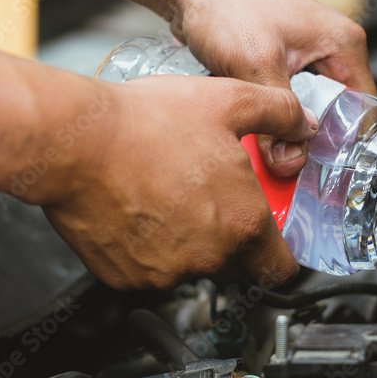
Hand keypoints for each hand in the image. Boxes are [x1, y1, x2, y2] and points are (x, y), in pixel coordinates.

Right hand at [38, 74, 318, 289]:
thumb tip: (302, 124)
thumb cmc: (145, 122)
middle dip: (228, 237)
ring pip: (189, 266)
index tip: (269, 236)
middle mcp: (208, 257)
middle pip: (234, 265)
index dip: (279, 252)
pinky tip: (136, 207)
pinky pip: (148, 269)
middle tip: (207, 196)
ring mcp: (165, 273)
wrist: (74, 141)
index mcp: (242, 222)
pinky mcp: (125, 278)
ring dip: (185, 240)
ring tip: (164, 192)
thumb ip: (278, 113)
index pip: (281, 269)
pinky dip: (146, 247)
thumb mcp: (228, 100)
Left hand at [167, 0, 376, 178]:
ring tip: (261, 143)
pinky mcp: (277, 62)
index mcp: (343, 45)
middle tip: (281, 161)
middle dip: (306, 140)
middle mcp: (329, 50)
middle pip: (332, 115)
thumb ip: (278, 115)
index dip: (341, 143)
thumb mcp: (257, 66)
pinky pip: (281, 101)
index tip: (315, 168)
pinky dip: (266, 115)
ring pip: (303, 111)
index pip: (363, 110)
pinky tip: (248, 125)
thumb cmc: (226, 0)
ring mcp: (303, 56)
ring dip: (282, 129)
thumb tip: (289, 158)